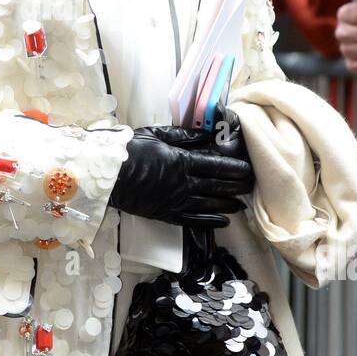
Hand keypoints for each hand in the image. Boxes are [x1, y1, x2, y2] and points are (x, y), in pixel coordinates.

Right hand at [110, 120, 253, 226]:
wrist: (105, 176)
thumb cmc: (129, 151)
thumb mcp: (156, 135)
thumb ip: (184, 135)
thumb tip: (207, 133)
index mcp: (181, 161)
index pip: (215, 165)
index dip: (234, 168)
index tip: (248, 169)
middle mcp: (182, 184)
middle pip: (216, 186)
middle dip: (236, 187)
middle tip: (251, 187)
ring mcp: (174, 201)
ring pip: (208, 205)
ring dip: (227, 205)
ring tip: (241, 205)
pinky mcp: (165, 214)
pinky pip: (192, 220)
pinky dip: (209, 221)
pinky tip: (222, 222)